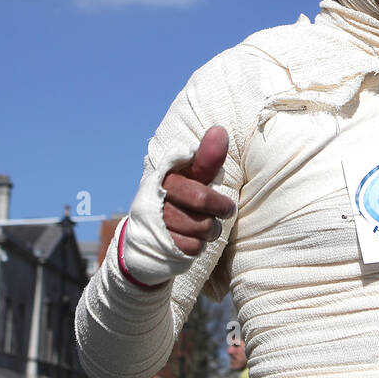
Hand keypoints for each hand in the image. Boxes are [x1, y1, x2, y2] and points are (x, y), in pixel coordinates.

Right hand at [160, 126, 235, 255]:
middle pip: (203, 210)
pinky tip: (192, 238)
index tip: (227, 207)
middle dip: (218, 215)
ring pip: (200, 230)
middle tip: (222, 214)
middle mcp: (157, 198)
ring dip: (209, 231)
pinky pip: (192, 247)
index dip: (218, 202)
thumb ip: (207, 157)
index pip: (201, 190)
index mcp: (166, 177)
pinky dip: (197, 245)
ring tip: (205, 226)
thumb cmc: (182, 196)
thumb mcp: (195, 176)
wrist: (151, 232)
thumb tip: (219, 130)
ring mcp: (156, 222)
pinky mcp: (158, 243)